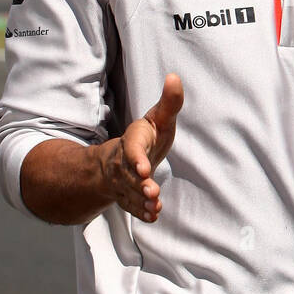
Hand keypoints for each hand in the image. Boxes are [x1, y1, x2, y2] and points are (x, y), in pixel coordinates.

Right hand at [99, 73, 183, 222]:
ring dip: (142, 201)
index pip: (133, 149)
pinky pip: (131, 207)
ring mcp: (124, 181)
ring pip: (130, 193)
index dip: (137, 158)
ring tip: (155, 205)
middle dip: (139, 184)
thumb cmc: (147, 136)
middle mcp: (125, 163)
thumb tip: (174, 77)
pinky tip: (153, 216)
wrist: (119, 160)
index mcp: (134, 141)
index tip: (145, 168)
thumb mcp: (158, 118)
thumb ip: (169, 103)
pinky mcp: (127, 197)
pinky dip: (141, 213)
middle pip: (130, 175)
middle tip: (152, 190)